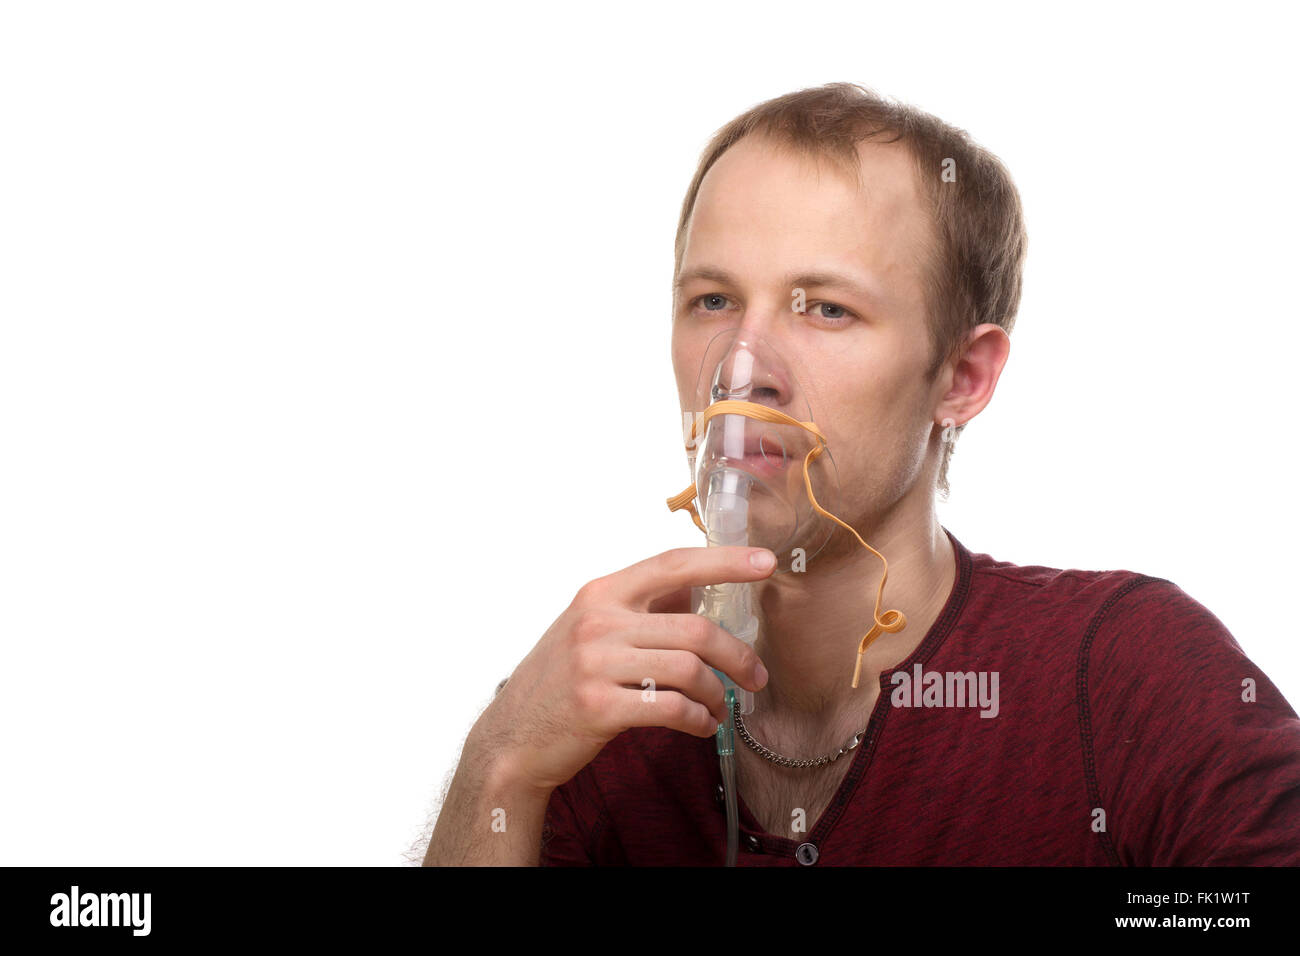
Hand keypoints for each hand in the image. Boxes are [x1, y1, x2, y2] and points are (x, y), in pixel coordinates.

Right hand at [471, 546, 774, 793]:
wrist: (511, 737)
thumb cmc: (558, 681)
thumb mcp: (589, 629)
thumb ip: (639, 607)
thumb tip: (696, 587)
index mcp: (601, 593)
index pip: (673, 564)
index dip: (724, 562)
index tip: (766, 563)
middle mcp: (598, 621)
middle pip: (694, 629)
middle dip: (738, 655)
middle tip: (757, 677)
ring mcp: (596, 664)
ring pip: (690, 670)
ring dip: (719, 695)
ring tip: (722, 709)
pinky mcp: (599, 707)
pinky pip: (673, 709)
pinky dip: (699, 720)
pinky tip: (703, 726)